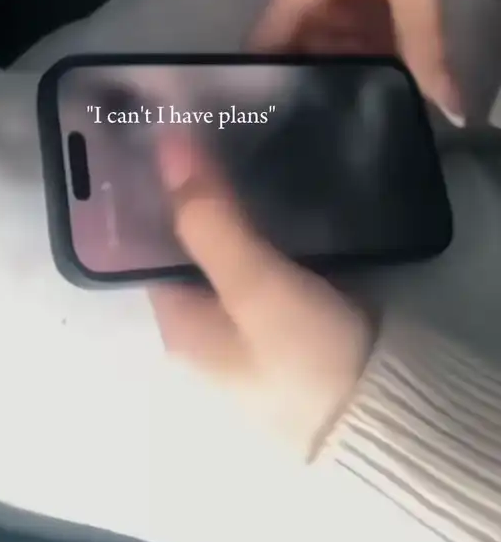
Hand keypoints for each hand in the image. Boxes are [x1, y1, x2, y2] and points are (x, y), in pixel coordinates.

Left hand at [149, 132, 371, 457]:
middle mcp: (207, 328)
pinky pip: (273, 257)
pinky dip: (273, 225)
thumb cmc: (307, 358)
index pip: (148, 245)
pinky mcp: (298, 318)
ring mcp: (254, 324)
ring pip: (234, 248)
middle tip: (214, 125)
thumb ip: (210, 222)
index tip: (165, 135)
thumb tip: (165, 146)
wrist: (394, 417)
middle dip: (199, 191)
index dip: (154, 191)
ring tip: (248, 138)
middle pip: (192, 245)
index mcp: (178, 326)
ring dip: (238, 204)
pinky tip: (286, 185)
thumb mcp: (253, 288)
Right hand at [250, 0, 462, 123]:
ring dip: (350, 60)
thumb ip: (426, 47)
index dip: (269, 92)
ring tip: (375, 102)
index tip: (286, 131)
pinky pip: (342, 14)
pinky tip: (391, 63)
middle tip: (345, 128)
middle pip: (297, 48)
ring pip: (324, 34)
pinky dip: (363, 38)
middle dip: (323, 83)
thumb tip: (449, 110)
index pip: (261, 52)